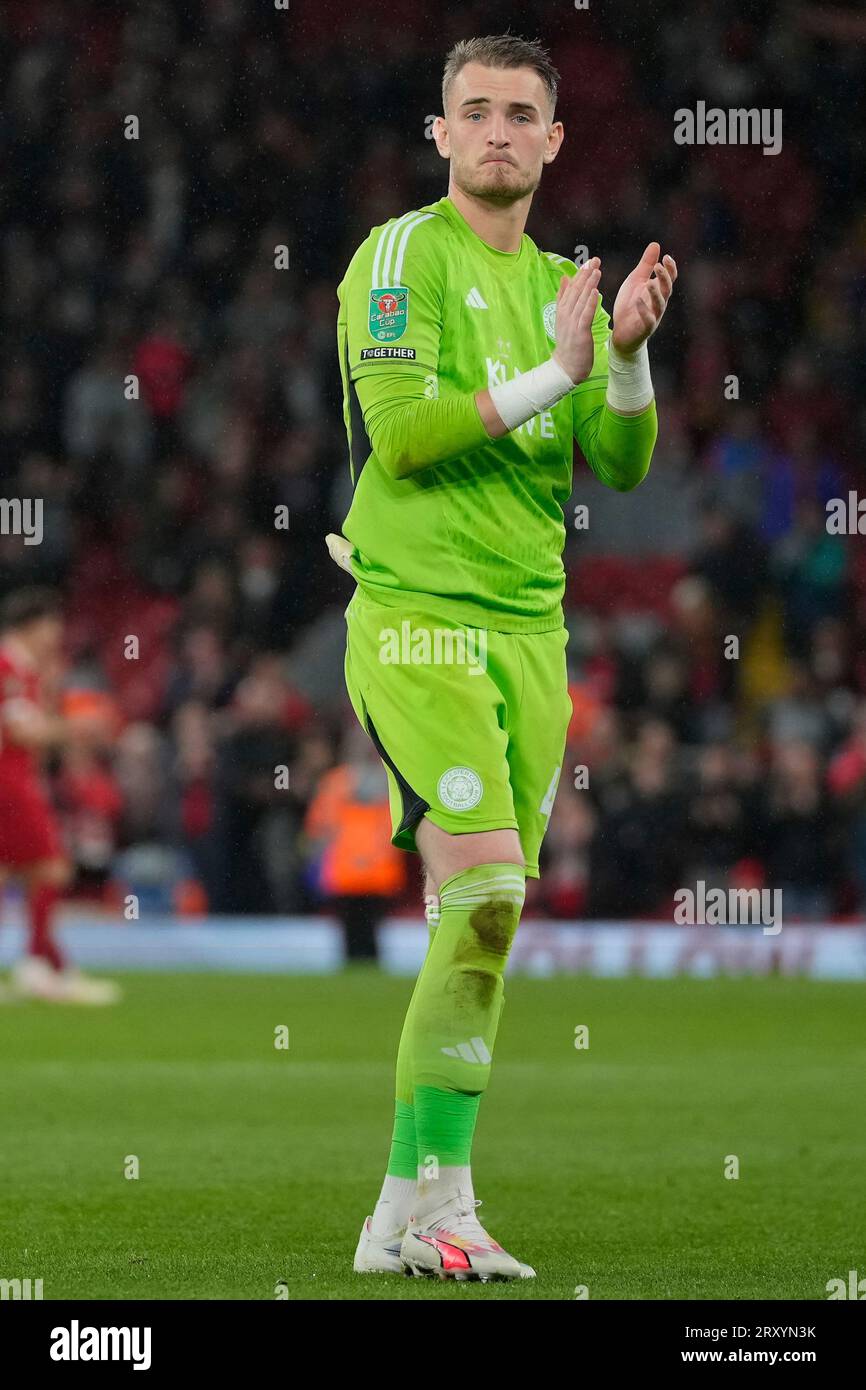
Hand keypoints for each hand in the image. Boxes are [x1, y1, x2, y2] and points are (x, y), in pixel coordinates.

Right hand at [552, 257, 600, 383]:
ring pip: (581, 300)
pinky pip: (585, 315)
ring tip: (597, 270)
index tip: (588, 261)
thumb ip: (564, 298)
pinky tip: (596, 292)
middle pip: (575, 291)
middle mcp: (565, 314)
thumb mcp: (564, 318)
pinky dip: (590, 303)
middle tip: (595, 260)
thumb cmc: (568, 344)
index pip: (571, 288)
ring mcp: (571, 323)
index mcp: (562, 310)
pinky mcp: (579, 333)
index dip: (579, 274)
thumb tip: (565, 278)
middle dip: (585, 275)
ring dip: (589, 285)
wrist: (566, 368)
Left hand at [611, 243, 676, 354]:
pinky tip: (638, 301)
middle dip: (664, 278)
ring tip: (649, 283)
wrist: (622, 333)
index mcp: (658, 290)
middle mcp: (659, 303)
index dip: (670, 268)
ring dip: (655, 293)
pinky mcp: (645, 328)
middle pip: (667, 289)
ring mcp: (654, 316)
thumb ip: (646, 265)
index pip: (670, 278)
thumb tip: (656, 244)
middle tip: (658, 266)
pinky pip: (648, 320)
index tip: (666, 257)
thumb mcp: (636, 281)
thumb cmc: (630, 305)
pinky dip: (644, 311)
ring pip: (659, 304)